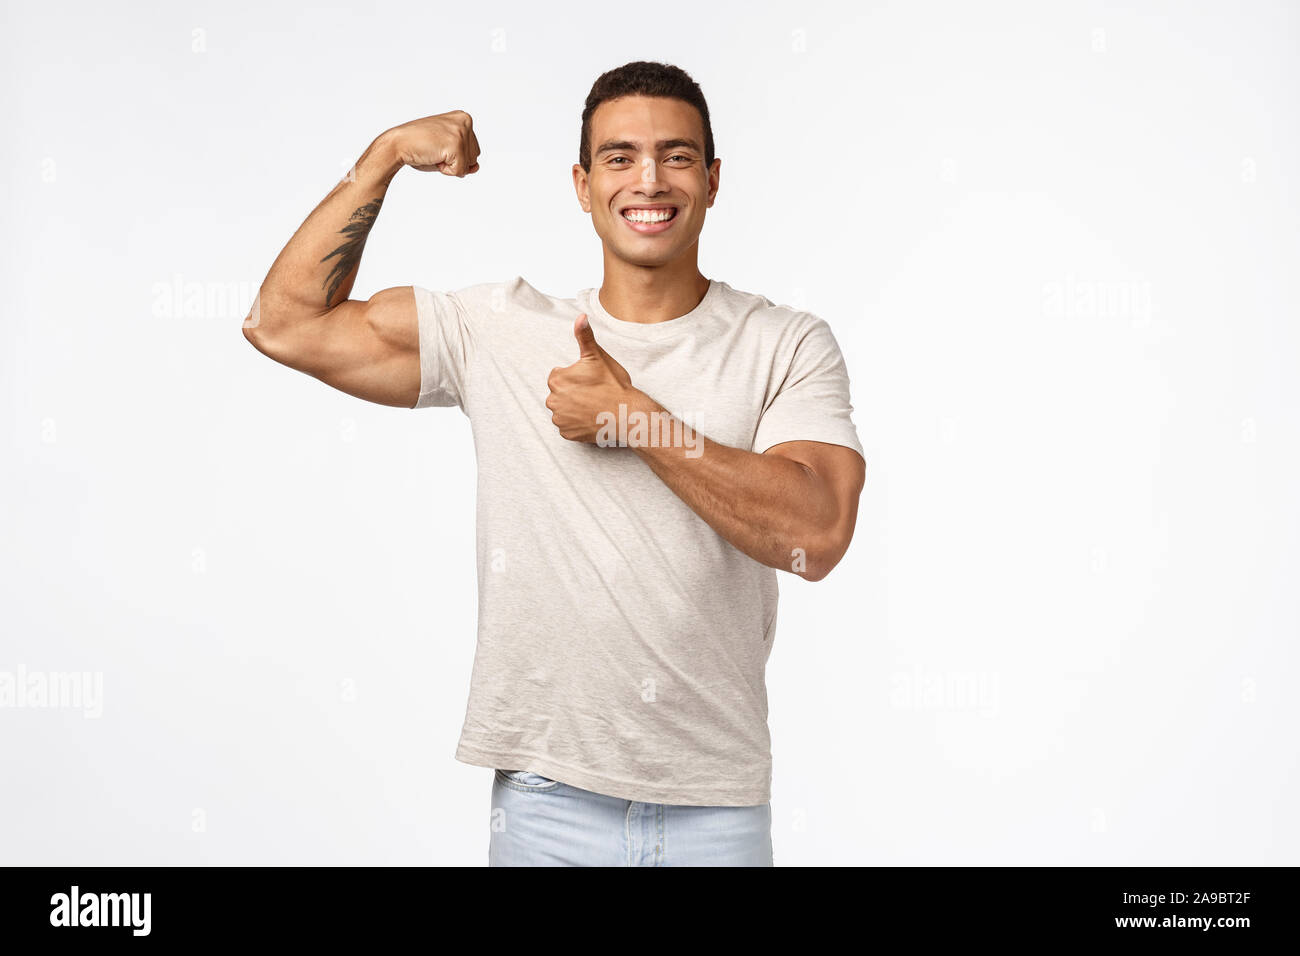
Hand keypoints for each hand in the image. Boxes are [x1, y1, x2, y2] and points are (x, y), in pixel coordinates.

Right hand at [387, 110, 480, 175]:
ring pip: (468, 165)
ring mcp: (460, 132)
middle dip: (455, 160)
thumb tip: (476, 167)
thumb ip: (465, 157)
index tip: (438, 144)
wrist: (398, 144)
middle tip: (435, 149)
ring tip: (434, 151)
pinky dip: (445, 171)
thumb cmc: (419, 146)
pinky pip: (460, 171)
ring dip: (450, 165)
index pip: (474, 150)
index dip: (455, 155)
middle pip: (474, 157)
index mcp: (464, 118)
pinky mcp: (455, 145)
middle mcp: (465, 121)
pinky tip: (433, 156)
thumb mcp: (448, 150)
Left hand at [545, 314, 635, 443]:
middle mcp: (553, 401)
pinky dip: (577, 424)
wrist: (626, 414)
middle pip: (560, 393)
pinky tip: (591, 418)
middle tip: (594, 393)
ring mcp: (560, 419)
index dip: (576, 377)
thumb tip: (580, 317)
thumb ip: (584, 336)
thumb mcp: (598, 357)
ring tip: (593, 406)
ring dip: (574, 408)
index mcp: (557, 380)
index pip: (559, 375)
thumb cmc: (613, 385)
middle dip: (573, 393)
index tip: (590, 380)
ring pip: (563, 410)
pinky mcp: (568, 434)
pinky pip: (568, 427)